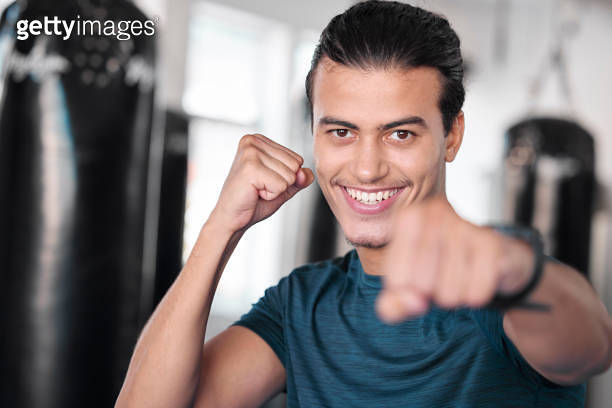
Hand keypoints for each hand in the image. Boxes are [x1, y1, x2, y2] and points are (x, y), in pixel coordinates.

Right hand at [208, 134, 313, 233]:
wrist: (231, 219)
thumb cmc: (253, 202)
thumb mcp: (282, 187)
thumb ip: (299, 179)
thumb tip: (307, 173)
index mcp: (260, 140)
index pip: (297, 159)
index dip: (285, 177)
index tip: (263, 182)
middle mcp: (253, 141)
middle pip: (295, 165)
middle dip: (281, 183)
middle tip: (259, 188)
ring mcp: (250, 152)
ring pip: (289, 175)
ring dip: (275, 190)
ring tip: (256, 190)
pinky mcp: (250, 167)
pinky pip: (281, 185)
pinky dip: (271, 195)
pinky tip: (254, 193)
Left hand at [375, 197, 533, 322]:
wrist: (496, 256)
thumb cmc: (441, 266)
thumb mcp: (409, 285)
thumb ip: (395, 304)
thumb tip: (412, 304)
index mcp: (408, 218)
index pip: (397, 280)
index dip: (408, 293)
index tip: (416, 281)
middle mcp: (435, 213)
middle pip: (422, 285)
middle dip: (432, 295)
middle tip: (442, 278)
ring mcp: (464, 225)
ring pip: (449, 292)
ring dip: (456, 296)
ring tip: (461, 276)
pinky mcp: (491, 243)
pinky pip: (475, 292)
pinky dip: (476, 296)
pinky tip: (478, 278)